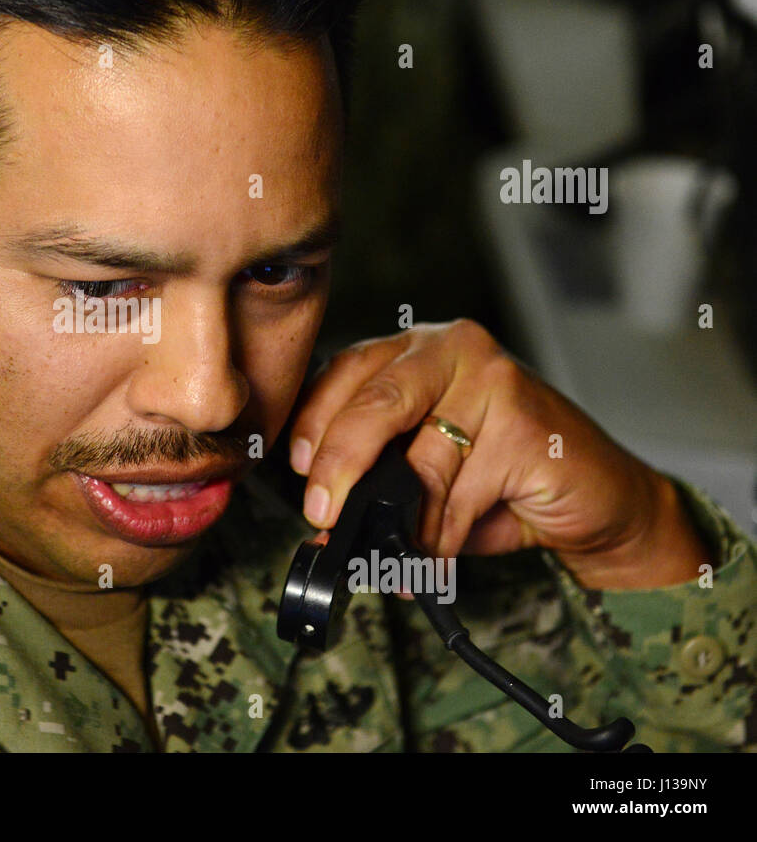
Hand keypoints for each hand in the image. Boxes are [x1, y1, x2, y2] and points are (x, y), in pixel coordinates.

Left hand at [288, 320, 711, 588]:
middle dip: (337, 467)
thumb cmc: (505, 476)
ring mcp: (495, 381)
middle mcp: (454, 350)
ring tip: (404, 547)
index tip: (298, 470)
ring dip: (404, 522)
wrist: (599, 497)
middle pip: (374, 405)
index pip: (344, 371)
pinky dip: (442, 536)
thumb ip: (376, 473)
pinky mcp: (524, 425)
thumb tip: (321, 515)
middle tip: (321, 512)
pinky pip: (458, 495)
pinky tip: (441, 549)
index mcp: (417, 348)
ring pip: (420, 463)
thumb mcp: (425, 465)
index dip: (313, 425)